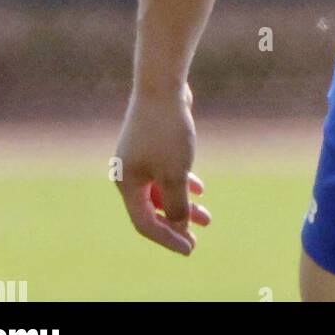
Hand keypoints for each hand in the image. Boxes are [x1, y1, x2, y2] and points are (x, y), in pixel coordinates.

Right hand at [113, 82, 211, 255]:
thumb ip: (177, 203)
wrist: (162, 86)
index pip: (144, 223)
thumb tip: (179, 226)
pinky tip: (200, 187)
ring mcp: (139, 157)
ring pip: (161, 190)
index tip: (190, 248)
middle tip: (197, 239)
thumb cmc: (167, 130)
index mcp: (126, 184)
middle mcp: (128, 173)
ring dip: (183, 204)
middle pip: (152, 209)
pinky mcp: (151, 144)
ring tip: (207, 217)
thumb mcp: (175, 173)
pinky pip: (164, 172)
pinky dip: (181, 182)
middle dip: (176, 224)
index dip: (167, 238)